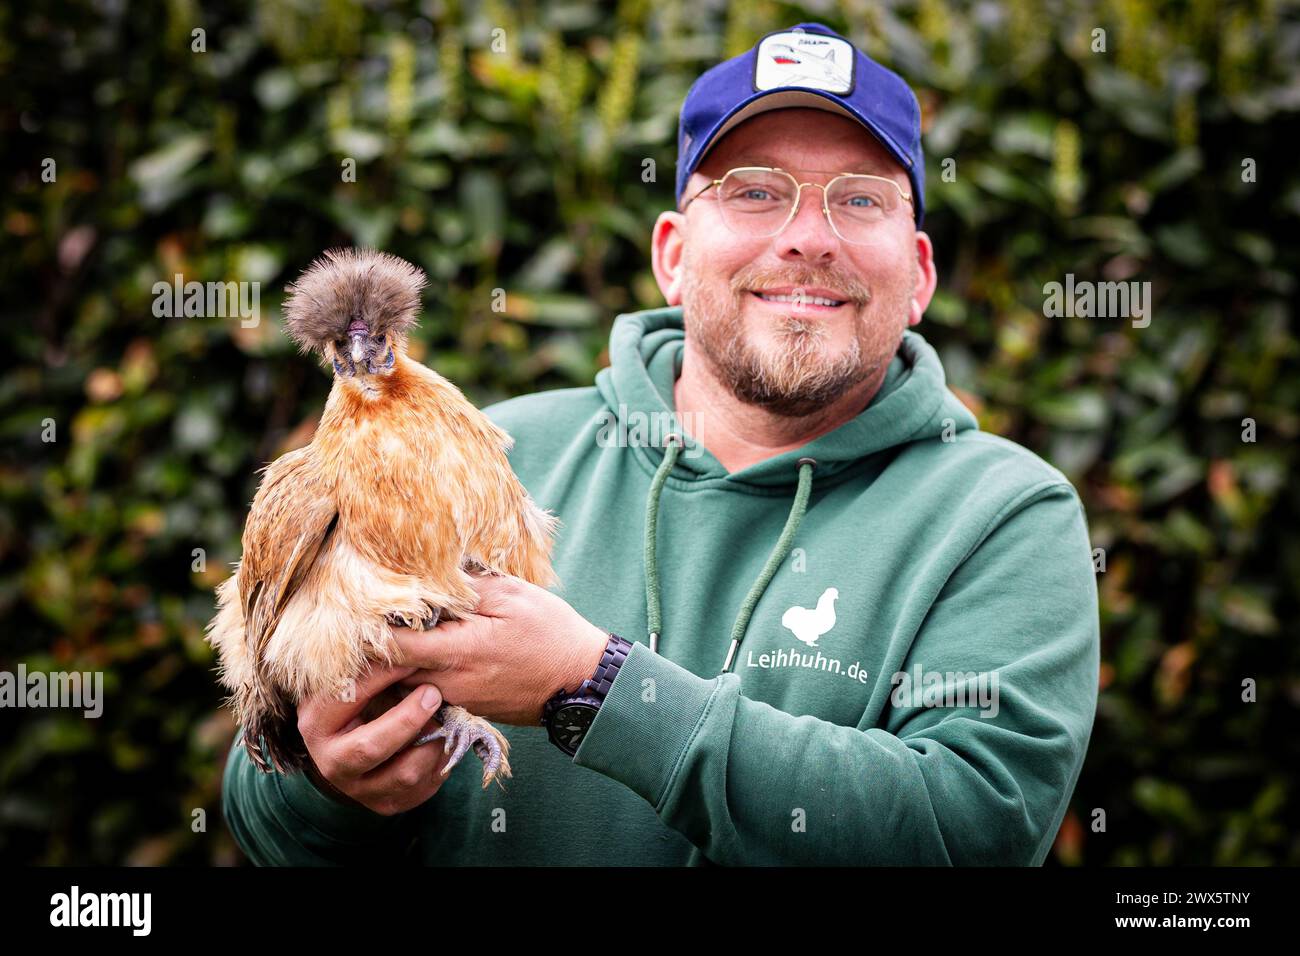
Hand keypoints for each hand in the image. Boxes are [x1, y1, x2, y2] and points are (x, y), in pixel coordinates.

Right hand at [297, 662, 450, 815]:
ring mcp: (357, 787)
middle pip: (370, 747)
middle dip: (408, 719)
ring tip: (442, 716)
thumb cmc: (365, 697)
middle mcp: (329, 760)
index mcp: (315, 721)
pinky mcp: (384, 803)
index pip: (347, 697)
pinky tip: (442, 737)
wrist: (360, 745)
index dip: (383, 673)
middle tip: (434, 692)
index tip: (413, 654)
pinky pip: (421, 787)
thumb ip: (372, 660)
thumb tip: (400, 625)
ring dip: (431, 742)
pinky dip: (439, 761)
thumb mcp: (358, 678)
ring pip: (403, 772)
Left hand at [391, 572, 608, 726]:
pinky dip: (419, 673)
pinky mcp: (465, 707)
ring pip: (406, 683)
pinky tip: (427, 650)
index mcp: (456, 652)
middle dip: (379, 646)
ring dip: (399, 660)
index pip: (390, 646)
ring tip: (401, 630)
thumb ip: (467, 587)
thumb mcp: (513, 595)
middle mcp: (448, 683)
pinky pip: (426, 692)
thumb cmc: (551, 633)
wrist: (580, 682)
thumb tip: (429, 575)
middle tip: (375, 616)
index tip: (369, 603)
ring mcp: (455, 699)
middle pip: (390, 669)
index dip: (372, 626)